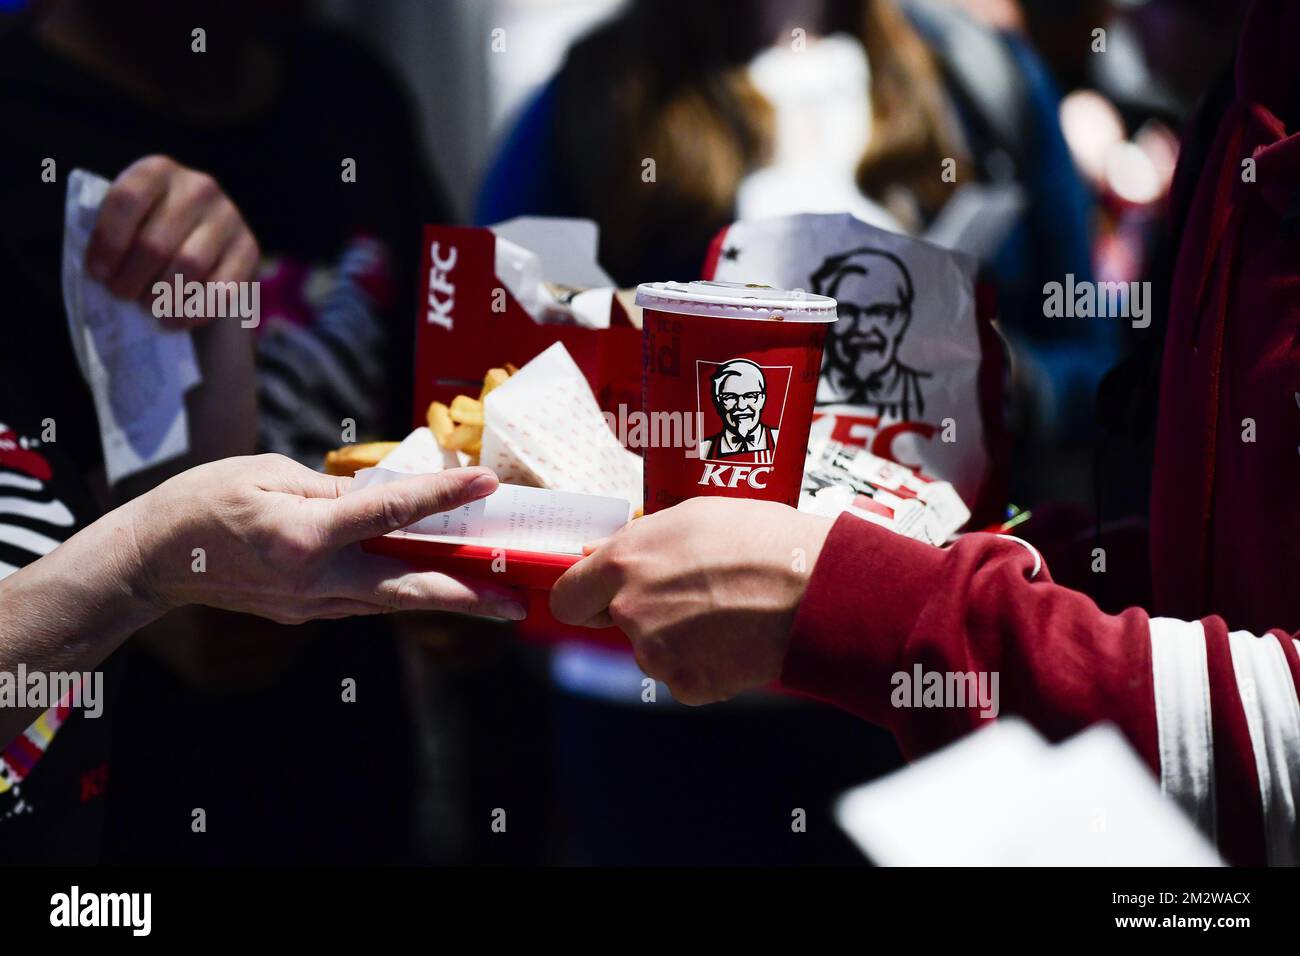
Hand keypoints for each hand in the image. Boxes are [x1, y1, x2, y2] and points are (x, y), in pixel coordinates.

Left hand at [86, 155, 259, 324]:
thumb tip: (104, 273)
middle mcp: (198, 187)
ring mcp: (229, 216)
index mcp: (157, 170)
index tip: (98, 274)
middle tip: (122, 295)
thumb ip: (113, 235)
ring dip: (162, 297)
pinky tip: (175, 320)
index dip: (108, 242)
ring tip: (148, 307)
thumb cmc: (148, 233)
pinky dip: (193, 311)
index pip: (127, 200)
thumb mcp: (127, 220)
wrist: (198, 241)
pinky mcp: (250, 248)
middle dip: (131, 278)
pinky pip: (221, 289)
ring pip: (188, 266)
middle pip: (155, 242)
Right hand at [124, 454, 526, 623]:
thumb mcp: (267, 474)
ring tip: (496, 598)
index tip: (486, 486)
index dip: (442, 498)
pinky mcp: (307, 612)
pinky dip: (404, 592)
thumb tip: (389, 496)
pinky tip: (436, 585)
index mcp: (304, 536)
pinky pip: (367, 601)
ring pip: (393, 601)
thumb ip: (334, 490)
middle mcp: (314, 579)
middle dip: (468, 597)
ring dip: (446, 599)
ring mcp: (311, 604)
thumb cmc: (204, 501)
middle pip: (408, 590)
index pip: (389, 514)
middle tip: (518, 603)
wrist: (152, 561)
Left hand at [550, 498, 832, 703]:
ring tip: (726, 610)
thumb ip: (637, 541)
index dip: (583, 597)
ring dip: (678, 638)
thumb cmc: (761, 539)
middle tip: (692, 595)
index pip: (568, 598)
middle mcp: (631, 610)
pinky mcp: (688, 685)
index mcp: (625, 563)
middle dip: (643, 613)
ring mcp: (658, 653)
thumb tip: (597, 553)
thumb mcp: (692, 515)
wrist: (817, 588)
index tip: (599, 597)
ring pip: (653, 651)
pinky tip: (736, 637)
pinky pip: (685, 675)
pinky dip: (705, 663)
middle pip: (617, 624)